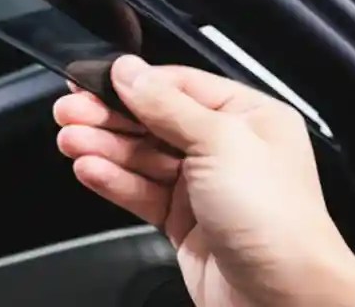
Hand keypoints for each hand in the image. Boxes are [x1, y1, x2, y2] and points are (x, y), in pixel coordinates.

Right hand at [54, 56, 354, 306]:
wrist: (286, 299)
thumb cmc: (276, 221)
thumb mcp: (219, 142)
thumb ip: (166, 105)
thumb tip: (130, 71)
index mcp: (249, 117)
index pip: (178, 86)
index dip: (132, 83)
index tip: (91, 80)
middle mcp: (227, 149)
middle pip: (153, 121)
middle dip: (109, 116)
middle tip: (69, 112)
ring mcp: (203, 187)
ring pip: (141, 157)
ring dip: (103, 147)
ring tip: (70, 141)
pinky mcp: (184, 223)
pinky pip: (140, 192)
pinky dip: (113, 180)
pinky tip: (89, 169)